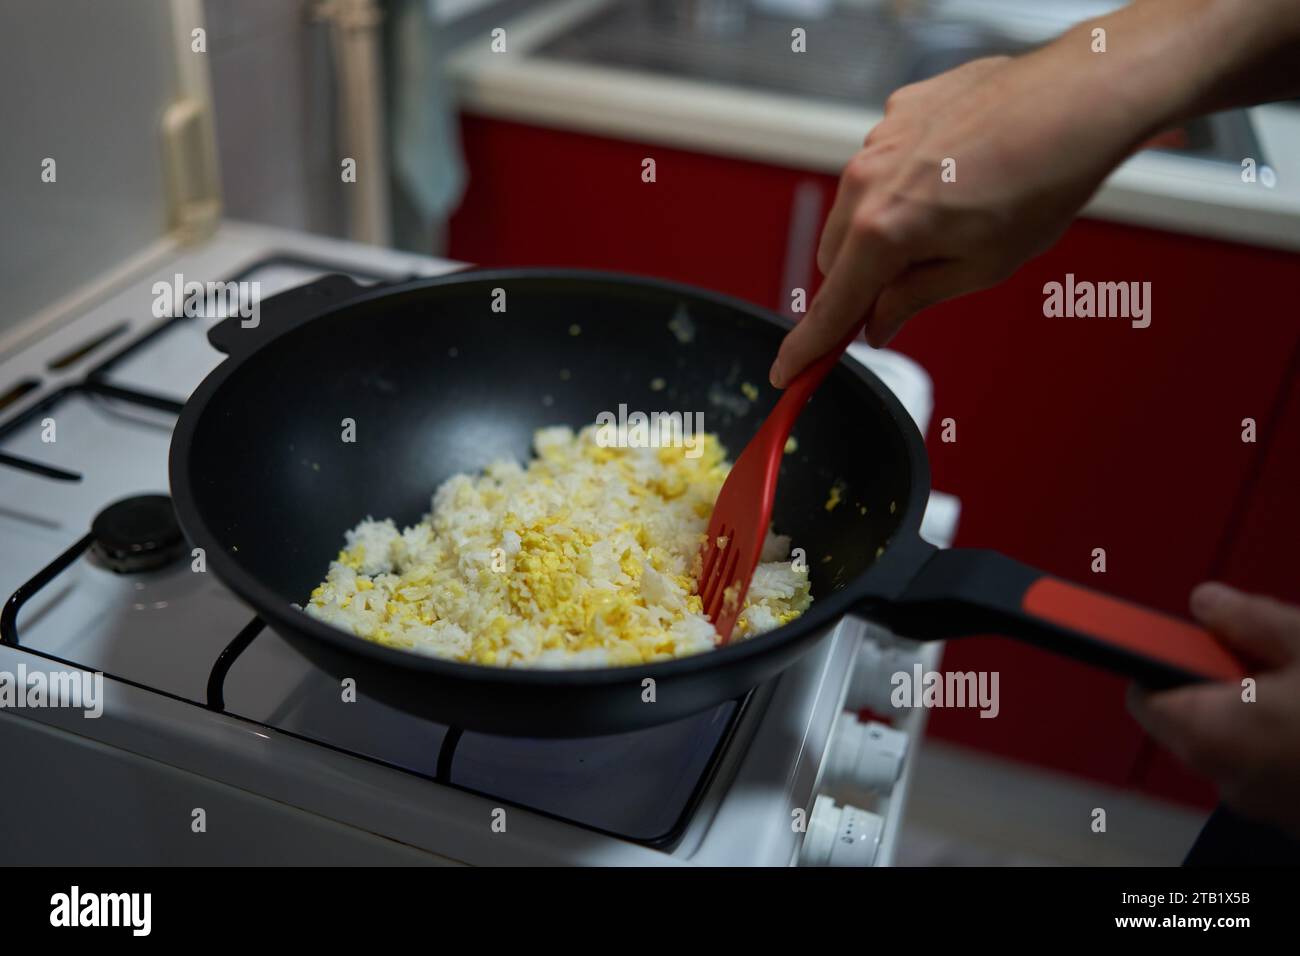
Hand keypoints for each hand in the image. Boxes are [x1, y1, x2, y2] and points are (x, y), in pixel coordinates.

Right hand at [770, 49, 1137, 386]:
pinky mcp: (899, 111)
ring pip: (854, 209)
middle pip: (836, 259)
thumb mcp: (982, 266)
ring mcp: (879, 139)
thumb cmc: (1044, 179)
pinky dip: (903, 182)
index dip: (807, 348)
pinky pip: (881, 163)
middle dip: (862, 282)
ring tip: (953, 218)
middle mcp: (867, 180)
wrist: (1081, 98)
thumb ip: (915, 298)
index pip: (831, 307)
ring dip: (882, 229)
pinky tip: (957, 176)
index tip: (788, 373)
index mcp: (884, 230)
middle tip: (909, 288)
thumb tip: (880, 322)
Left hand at [1129, 583, 1299, 837]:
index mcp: (1210, 731)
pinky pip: (1270, 763)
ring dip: (1256, 703)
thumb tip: (1207, 601)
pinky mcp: (1294, 813)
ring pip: (1235, 738)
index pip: (1141, 692)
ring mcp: (1261, 801)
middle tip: (1263, 646)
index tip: (1157, 632)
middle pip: (1190, 712)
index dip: (1152, 655)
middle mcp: (1224, 776)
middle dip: (1217, 673)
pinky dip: (1283, 734)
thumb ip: (1247, 618)